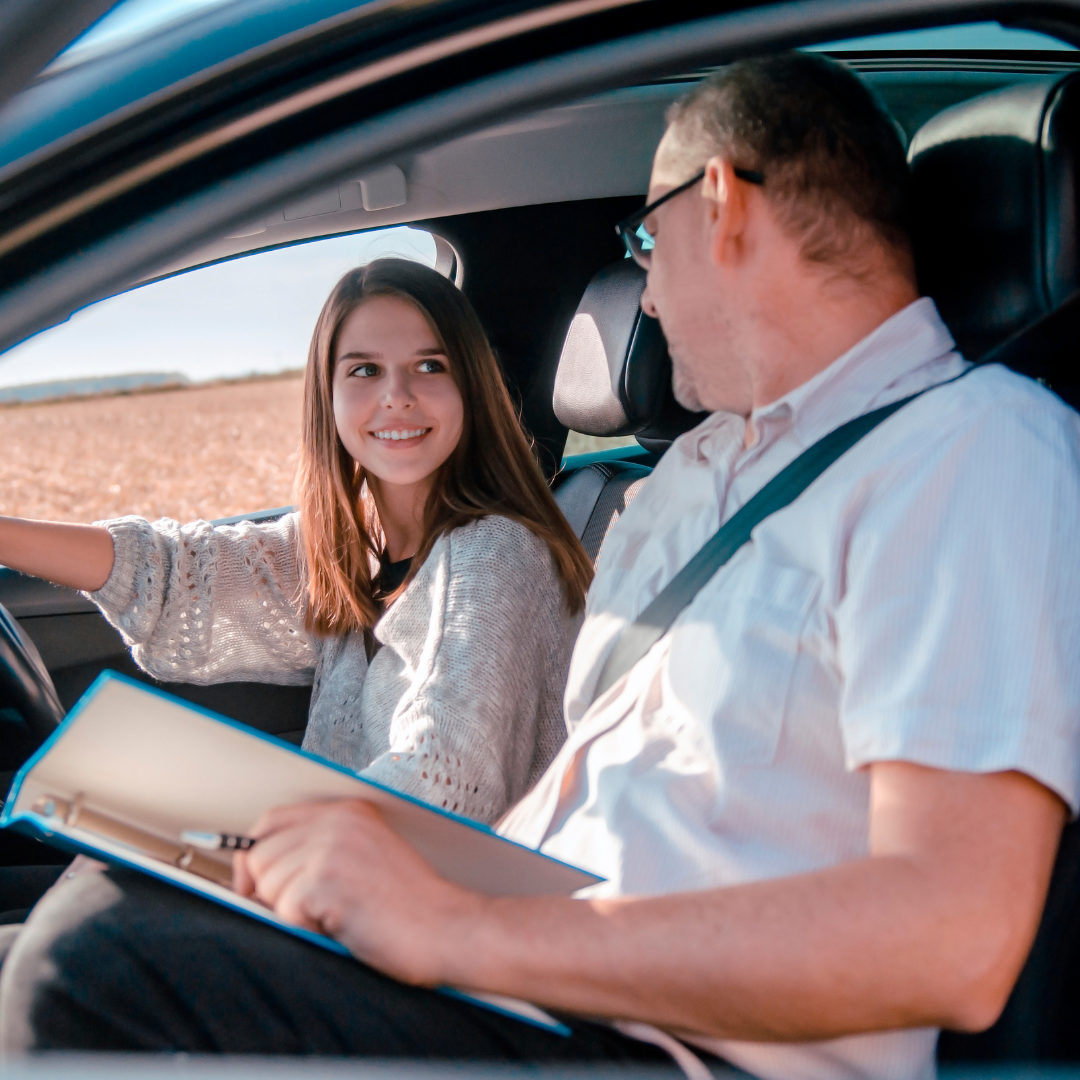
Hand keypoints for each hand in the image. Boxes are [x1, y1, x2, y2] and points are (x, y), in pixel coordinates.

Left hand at [233, 798, 486, 984]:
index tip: (253, 884)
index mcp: (348, 811)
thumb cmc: (409, 906)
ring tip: (335, 916)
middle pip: (259, 854)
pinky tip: (340, 925)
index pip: (271, 821)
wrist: (448, 929)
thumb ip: (319, 849)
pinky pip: (283, 910)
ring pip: (266, 885)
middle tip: (306, 912)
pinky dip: (304, 928)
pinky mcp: (327, 879)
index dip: (255, 855)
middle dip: (270, 891)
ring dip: (290, 912)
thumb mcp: (364, 858)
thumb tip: (250, 869)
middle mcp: (338, 820)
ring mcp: (332, 847)